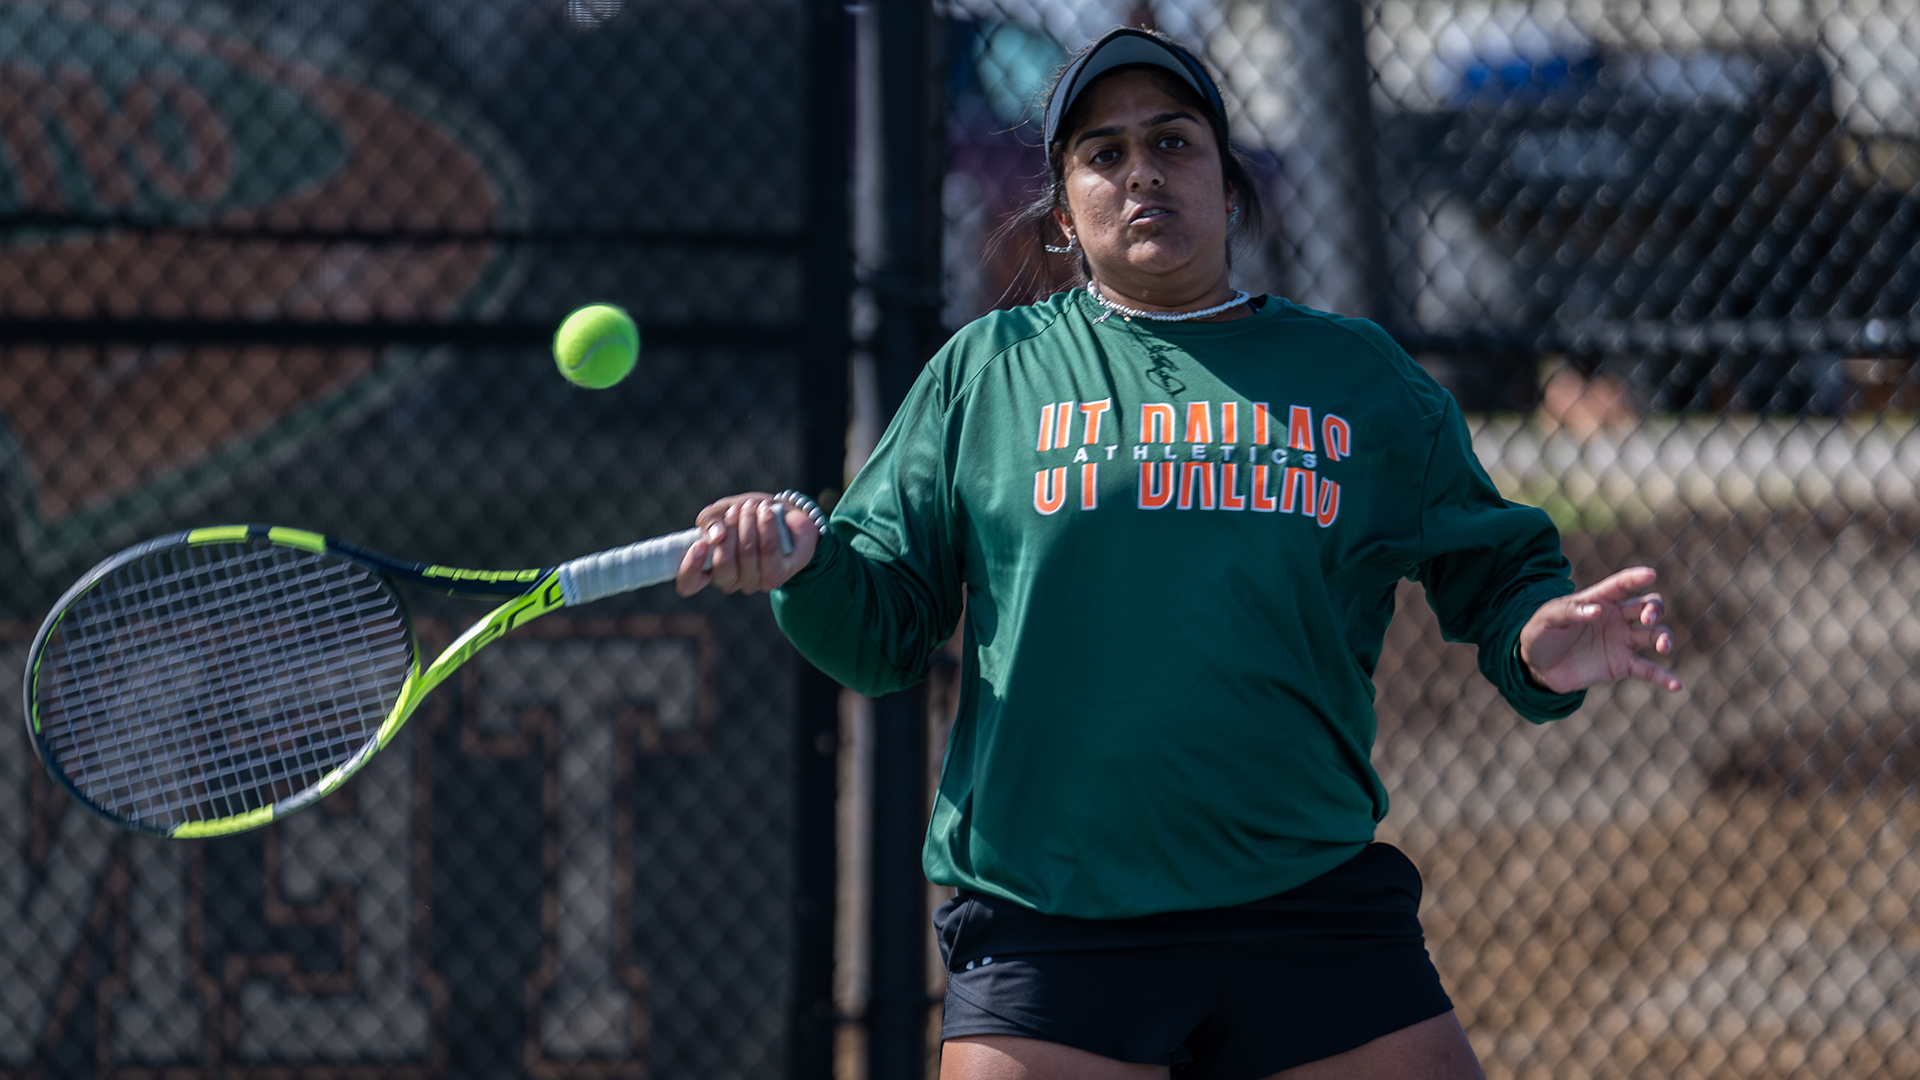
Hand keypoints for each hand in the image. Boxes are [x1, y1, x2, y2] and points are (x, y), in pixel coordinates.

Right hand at [674, 492, 819, 596]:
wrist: (782, 515)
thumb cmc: (747, 515)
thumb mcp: (723, 510)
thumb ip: (710, 520)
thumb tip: (715, 536)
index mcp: (708, 569)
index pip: (688, 584)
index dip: (689, 568)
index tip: (699, 544)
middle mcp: (728, 582)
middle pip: (723, 564)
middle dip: (730, 529)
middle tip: (737, 509)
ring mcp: (752, 583)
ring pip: (747, 554)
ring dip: (749, 522)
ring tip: (753, 506)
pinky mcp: (776, 577)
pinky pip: (768, 551)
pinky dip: (766, 526)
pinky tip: (766, 512)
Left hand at [1518, 566, 1681, 693]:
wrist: (1538, 665)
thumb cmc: (1542, 632)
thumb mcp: (1548, 618)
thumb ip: (1570, 611)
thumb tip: (1597, 610)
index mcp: (1599, 599)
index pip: (1621, 585)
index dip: (1636, 578)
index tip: (1649, 574)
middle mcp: (1617, 617)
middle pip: (1648, 606)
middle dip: (1654, 609)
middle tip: (1647, 618)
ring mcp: (1622, 641)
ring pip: (1654, 635)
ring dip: (1664, 638)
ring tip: (1663, 647)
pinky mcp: (1622, 665)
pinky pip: (1649, 670)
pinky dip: (1663, 677)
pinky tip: (1676, 686)